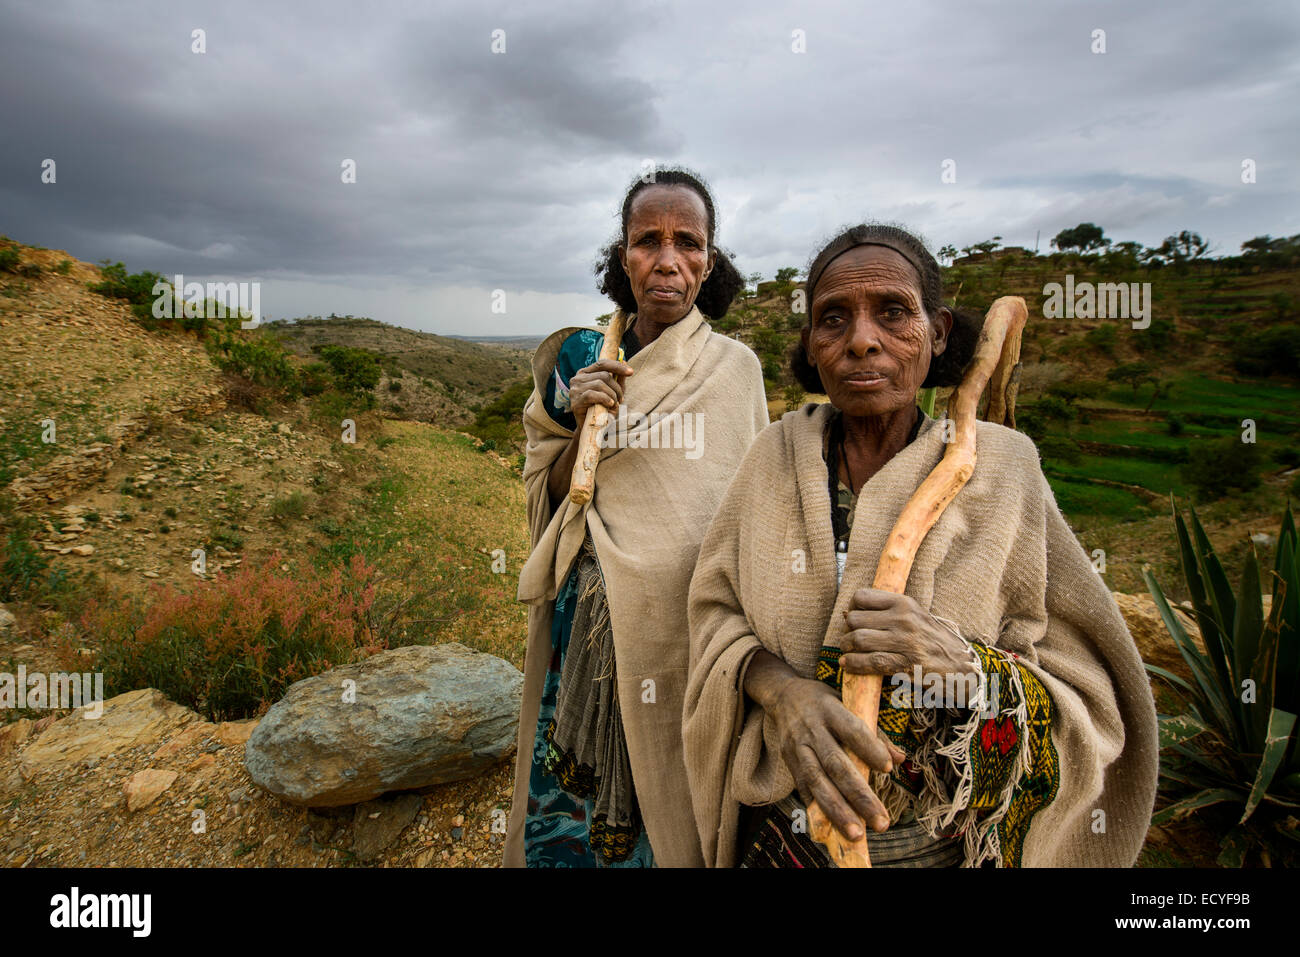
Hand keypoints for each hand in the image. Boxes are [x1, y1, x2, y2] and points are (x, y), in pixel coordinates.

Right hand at [568, 358, 633, 418]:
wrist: (592, 428)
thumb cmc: (603, 408)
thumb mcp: (613, 392)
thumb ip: (618, 378)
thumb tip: (624, 361)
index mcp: (585, 373)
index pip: (602, 364)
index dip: (617, 366)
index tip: (631, 372)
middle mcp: (577, 378)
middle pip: (603, 375)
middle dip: (616, 388)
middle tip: (620, 400)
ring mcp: (574, 389)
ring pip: (599, 384)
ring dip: (612, 395)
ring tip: (614, 405)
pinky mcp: (575, 401)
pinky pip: (593, 394)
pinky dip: (604, 399)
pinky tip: (610, 405)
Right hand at [767, 676, 905, 840]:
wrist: (784, 696)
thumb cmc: (826, 703)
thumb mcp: (849, 704)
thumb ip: (873, 733)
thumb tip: (900, 759)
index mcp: (830, 710)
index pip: (852, 730)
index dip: (869, 748)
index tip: (888, 769)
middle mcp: (811, 730)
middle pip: (835, 765)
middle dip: (859, 796)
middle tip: (881, 822)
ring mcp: (797, 747)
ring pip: (817, 782)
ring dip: (837, 811)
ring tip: (856, 834)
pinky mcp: (789, 762)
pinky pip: (803, 789)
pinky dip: (817, 810)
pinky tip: (832, 830)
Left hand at [840, 588, 977, 681]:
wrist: (963, 666)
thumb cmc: (935, 641)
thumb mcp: (915, 616)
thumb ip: (888, 612)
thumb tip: (849, 613)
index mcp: (904, 603)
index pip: (861, 596)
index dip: (851, 608)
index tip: (852, 619)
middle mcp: (903, 618)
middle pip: (855, 619)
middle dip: (846, 632)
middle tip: (849, 640)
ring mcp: (905, 641)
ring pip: (859, 640)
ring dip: (847, 648)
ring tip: (847, 653)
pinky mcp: (906, 664)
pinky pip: (870, 662)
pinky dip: (854, 664)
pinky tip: (847, 665)